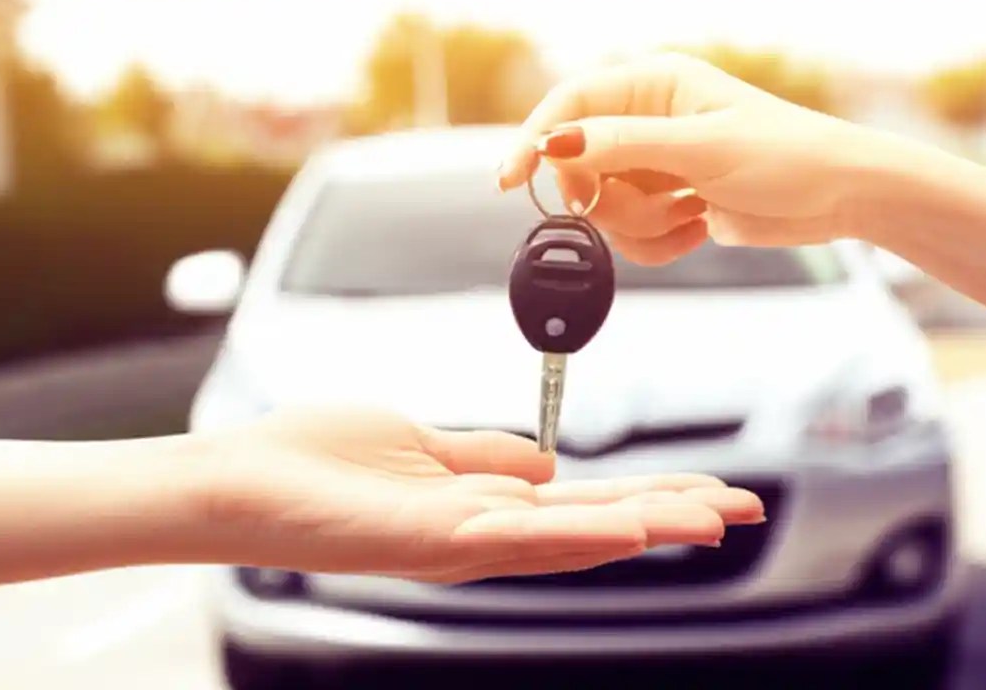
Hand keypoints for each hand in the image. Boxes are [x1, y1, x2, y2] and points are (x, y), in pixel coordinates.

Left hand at [192, 407, 763, 583]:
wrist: (242, 481)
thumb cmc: (318, 459)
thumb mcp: (421, 442)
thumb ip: (485, 456)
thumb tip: (548, 459)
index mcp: (481, 505)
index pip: (583, 501)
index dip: (648, 494)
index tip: (711, 487)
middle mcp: (480, 534)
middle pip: (593, 524)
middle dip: (667, 515)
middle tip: (743, 509)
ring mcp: (457, 544)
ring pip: (569, 538)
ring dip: (643, 527)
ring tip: (711, 519)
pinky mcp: (427, 543)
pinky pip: (514, 538)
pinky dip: (577, 532)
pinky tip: (629, 524)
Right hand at [497, 52, 897, 264]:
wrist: (841, 198)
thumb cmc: (788, 155)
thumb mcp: (701, 147)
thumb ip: (621, 144)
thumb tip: (555, 143)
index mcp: (653, 84)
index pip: (569, 106)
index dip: (534, 140)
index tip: (509, 179)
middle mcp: (646, 121)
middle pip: (579, 168)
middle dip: (610, 200)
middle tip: (658, 201)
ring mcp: (654, 165)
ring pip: (603, 209)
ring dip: (642, 225)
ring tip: (692, 212)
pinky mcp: (666, 202)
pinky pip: (630, 235)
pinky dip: (658, 243)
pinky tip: (700, 226)